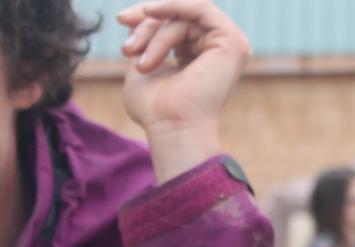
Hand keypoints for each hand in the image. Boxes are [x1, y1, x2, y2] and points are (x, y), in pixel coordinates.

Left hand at [117, 0, 249, 181]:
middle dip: (147, 25)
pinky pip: (200, 9)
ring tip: (139, 60)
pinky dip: (174, 5)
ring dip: (153, 32)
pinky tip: (150, 12)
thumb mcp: (145, 61)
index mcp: (204, 57)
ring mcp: (231, 46)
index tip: (122, 21)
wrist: (171, 126)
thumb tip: (145, 12)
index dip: (148, 18)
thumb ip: (149, 36)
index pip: (176, 23)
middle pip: (179, 18)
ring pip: (183, 16)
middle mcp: (221, 51)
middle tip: (127, 49)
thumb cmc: (155, 108)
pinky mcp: (233, 43)